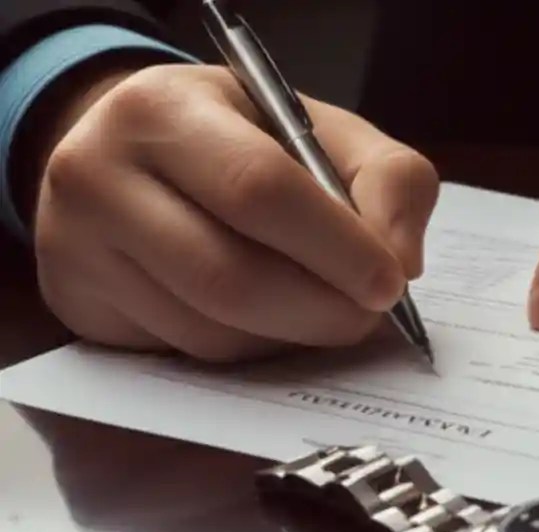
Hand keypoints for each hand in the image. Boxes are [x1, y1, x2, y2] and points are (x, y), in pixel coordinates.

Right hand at [28, 63, 437, 360]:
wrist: (132, 153)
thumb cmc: (243, 140)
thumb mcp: (320, 130)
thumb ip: (388, 179)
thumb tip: (402, 262)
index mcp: (162, 110)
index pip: (258, 190)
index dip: (336, 247)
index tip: (390, 283)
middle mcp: (99, 176)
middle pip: (231, 277)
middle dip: (321, 311)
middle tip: (370, 317)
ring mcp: (78, 249)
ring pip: (211, 331)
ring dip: (290, 337)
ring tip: (325, 312)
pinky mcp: (81, 306)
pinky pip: (186, 355)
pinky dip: (250, 351)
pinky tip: (271, 321)